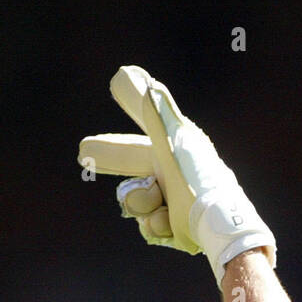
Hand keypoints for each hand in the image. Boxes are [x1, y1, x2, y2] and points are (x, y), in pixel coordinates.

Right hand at [79, 65, 276, 286]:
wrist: (216, 226)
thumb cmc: (196, 179)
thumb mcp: (170, 143)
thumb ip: (150, 112)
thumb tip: (127, 73)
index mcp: (168, 148)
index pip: (136, 130)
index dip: (120, 117)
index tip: (112, 92)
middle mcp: (168, 172)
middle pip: (128, 165)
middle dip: (108, 158)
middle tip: (84, 151)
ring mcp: (169, 200)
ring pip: (133, 202)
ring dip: (142, 206)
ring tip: (161, 208)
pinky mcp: (172, 227)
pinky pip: (146, 227)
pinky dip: (155, 227)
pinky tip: (170, 226)